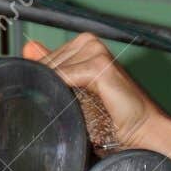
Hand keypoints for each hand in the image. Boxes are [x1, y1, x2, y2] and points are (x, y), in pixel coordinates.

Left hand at [23, 34, 168, 152]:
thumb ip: (55, 69)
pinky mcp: (99, 65)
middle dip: (43, 87)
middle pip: (47, 64)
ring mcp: (95, 50)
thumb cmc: (114, 116)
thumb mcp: (78, 92)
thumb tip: (28, 47)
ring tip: (59, 112)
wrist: (142, 129)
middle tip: (47, 111)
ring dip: (51, 92)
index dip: (38, 80)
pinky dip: (60, 93)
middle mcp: (89, 41)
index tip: (33, 100)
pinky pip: (64, 77)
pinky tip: (64, 108)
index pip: (46, 59)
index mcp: (84, 44)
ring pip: (53, 71)